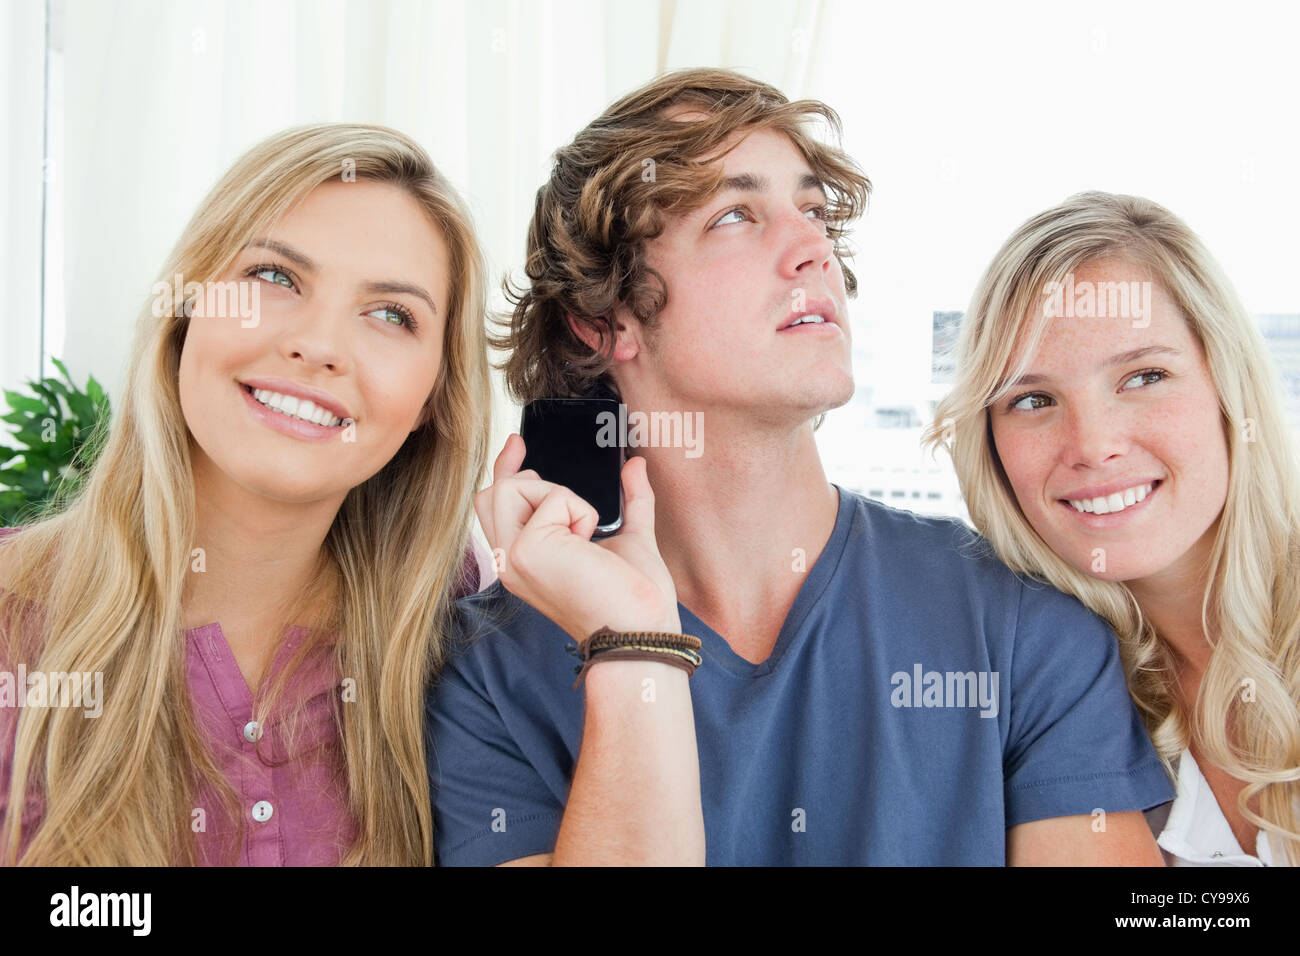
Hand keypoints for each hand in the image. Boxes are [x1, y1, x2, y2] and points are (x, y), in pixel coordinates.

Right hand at [474, 434, 680, 640]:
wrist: (642, 631)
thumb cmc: (635, 598)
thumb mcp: (631, 536)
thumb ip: (632, 499)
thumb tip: (635, 464)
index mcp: (525, 562)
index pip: (495, 506)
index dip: (504, 468)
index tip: (517, 442)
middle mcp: (509, 562)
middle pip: (496, 490)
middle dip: (538, 486)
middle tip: (576, 514)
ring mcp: (512, 557)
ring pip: (515, 486)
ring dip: (560, 497)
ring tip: (585, 534)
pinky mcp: (526, 550)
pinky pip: (553, 497)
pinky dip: (580, 510)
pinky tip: (589, 542)